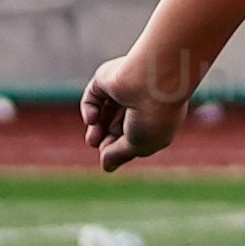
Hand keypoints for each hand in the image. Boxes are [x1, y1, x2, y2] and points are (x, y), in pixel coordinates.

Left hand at [79, 58, 188, 173]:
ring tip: (92, 138)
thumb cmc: (154, 116)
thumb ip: (119, 155)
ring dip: (95, 128)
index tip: (113, 155)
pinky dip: (89, 110)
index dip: (119, 148)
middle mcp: (141, 103)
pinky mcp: (108, 78)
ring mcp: (124, 90)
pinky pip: (93, 96)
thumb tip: (106, 166)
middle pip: (115, 126)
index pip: (132, 137)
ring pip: (102, 112)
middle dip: (105, 139)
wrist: (153, 82)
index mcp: (155, 119)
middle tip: (98, 144)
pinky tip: (93, 119)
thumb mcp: (138, 145)